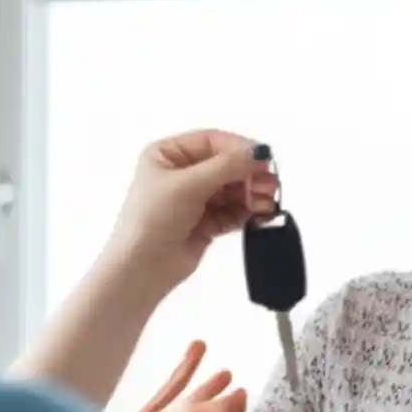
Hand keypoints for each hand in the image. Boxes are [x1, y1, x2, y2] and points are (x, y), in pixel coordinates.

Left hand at [106, 129, 277, 287]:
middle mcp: (182, 173)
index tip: (264, 158)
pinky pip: (234, 210)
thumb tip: (260, 152)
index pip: (212, 142)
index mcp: (168, 154)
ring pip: (234, 188)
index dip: (239, 148)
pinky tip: (259, 214)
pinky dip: (248, 211)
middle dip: (249, 174)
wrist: (141, 269)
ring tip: (266, 203)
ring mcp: (195, 199)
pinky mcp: (207, 223)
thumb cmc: (153, 219)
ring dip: (252, 194)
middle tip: (269, 185)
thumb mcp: (188, 185)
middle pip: (227, 165)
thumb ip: (226, 166)